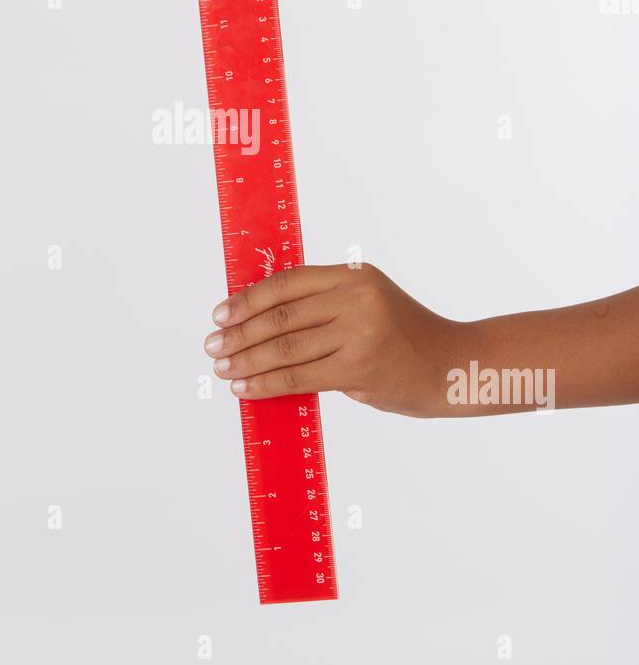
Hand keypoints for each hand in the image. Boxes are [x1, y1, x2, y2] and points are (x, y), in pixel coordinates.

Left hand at [204, 263, 461, 417]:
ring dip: (246, 361)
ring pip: (285, 348)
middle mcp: (355, 298)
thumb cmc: (404, 338)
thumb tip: (260, 323)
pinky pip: (299, 377)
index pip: (287, 283)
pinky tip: (246, 388)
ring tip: (222, 368)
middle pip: (281, 316)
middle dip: (239, 333)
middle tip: (212, 345)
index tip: (220, 314)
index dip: (248, 299)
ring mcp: (358, 333)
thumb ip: (324, 306)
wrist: (453, 367)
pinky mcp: (358, 369)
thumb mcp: (369, 303)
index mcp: (353, 275)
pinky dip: (266, 384)